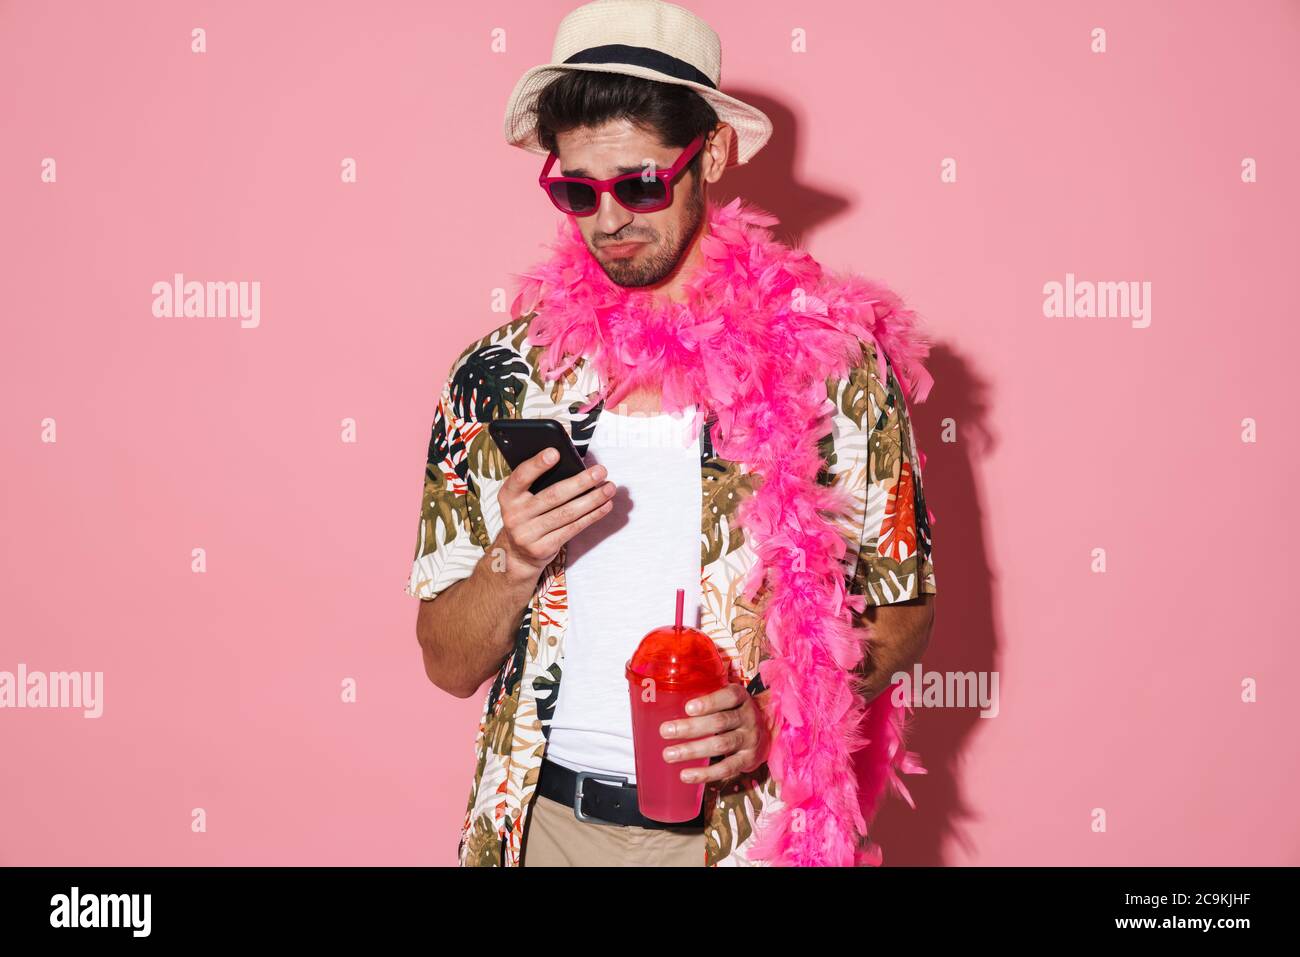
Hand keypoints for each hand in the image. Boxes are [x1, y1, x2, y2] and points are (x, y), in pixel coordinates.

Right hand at [495, 448, 616, 582]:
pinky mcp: (542, 548)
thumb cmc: (527, 515)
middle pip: (553, 495)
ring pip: (567, 513)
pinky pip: (572, 528)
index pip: (521, 476)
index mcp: (508, 495)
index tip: (555, 452)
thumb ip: (538, 482)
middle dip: (580, 482)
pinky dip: (592, 516)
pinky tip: (605, 505)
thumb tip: (573, 465)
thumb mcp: (523, 497)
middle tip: (600, 471)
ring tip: (609, 488)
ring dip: (592, 499)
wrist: (517, 554)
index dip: (537, 464)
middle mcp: (514, 515)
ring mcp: (527, 534)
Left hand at [659, 684, 773, 784]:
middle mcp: (748, 717)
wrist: (766, 731)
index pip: (728, 697)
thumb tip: (668, 703)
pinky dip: (705, 773)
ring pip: (720, 745)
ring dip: (693, 750)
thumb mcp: (727, 699)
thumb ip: (707, 699)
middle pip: (720, 722)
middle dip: (691, 727)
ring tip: (669, 754)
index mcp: (741, 698)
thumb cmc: (734, 711)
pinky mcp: (747, 760)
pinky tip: (686, 774)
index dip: (709, 702)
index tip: (688, 708)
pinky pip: (726, 768)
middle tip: (665, 731)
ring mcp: (749, 739)